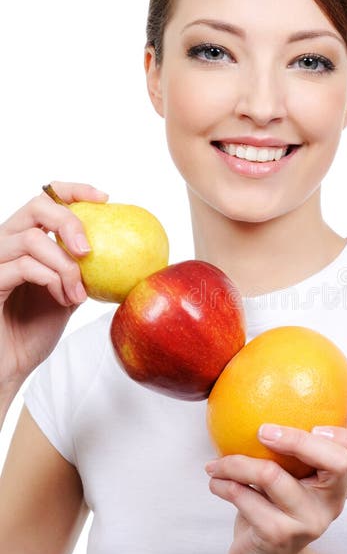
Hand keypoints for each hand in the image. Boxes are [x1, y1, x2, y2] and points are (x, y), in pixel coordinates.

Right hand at [0, 181, 107, 387]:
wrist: (10, 363)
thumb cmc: (34, 330)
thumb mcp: (69, 293)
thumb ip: (84, 270)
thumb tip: (127, 255)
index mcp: (25, 239)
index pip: (46, 198)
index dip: (74, 190)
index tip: (105, 199)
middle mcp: (6, 242)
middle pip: (37, 205)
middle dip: (70, 222)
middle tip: (89, 251)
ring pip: (34, 239)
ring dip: (66, 266)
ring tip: (78, 293)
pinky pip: (25, 266)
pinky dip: (52, 280)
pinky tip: (63, 300)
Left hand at [205, 424, 346, 553]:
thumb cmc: (278, 509)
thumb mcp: (295, 479)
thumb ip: (297, 448)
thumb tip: (270, 389)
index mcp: (343, 483)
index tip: (316, 425)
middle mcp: (334, 503)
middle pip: (338, 461)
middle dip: (298, 439)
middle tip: (262, 431)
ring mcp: (309, 522)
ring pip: (274, 475)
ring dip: (236, 463)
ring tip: (217, 463)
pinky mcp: (279, 536)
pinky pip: (247, 498)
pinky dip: (225, 484)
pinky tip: (215, 481)